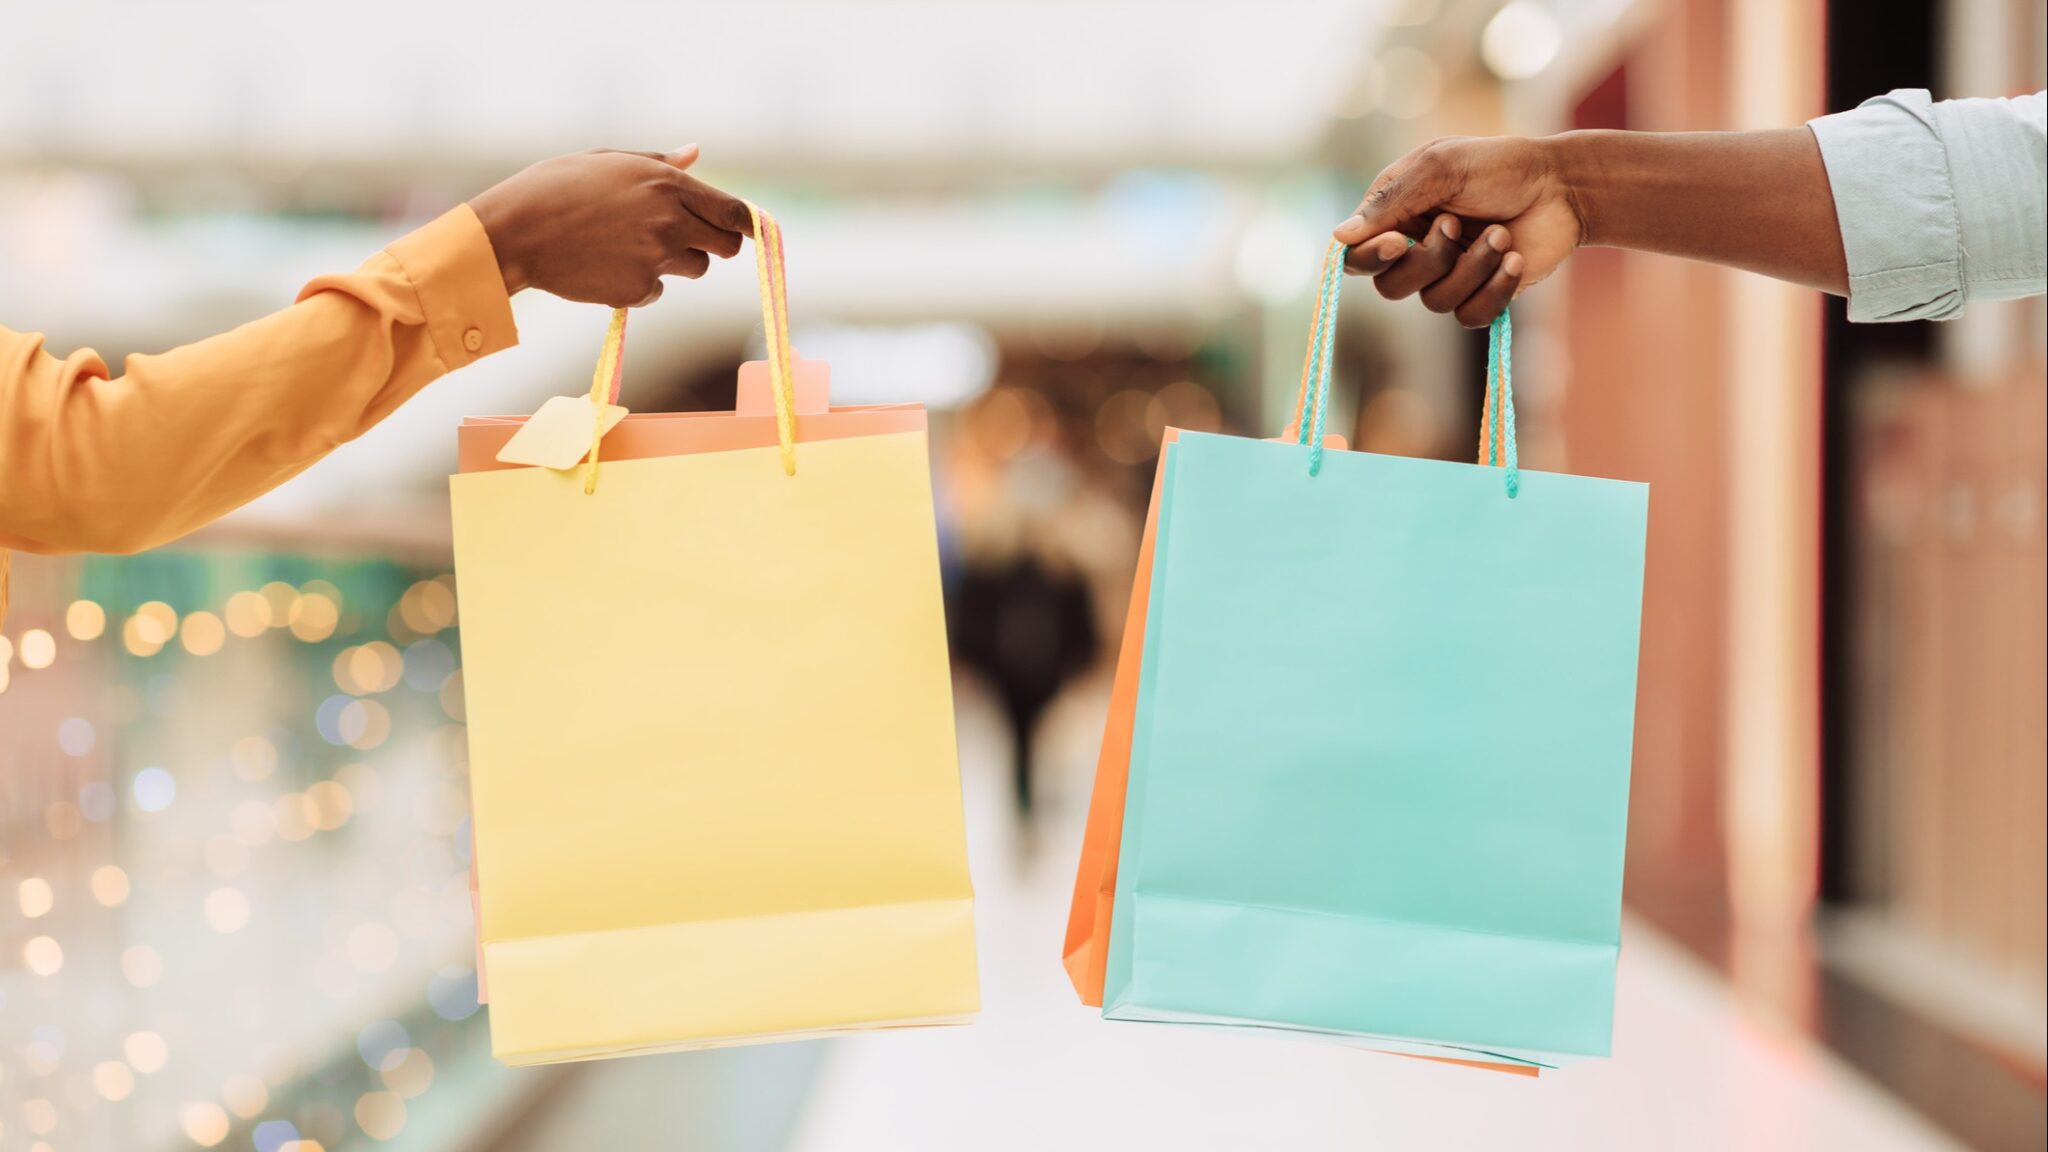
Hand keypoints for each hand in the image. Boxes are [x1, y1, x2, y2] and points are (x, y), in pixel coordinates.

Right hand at [469, 146, 751, 307]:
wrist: (515, 231)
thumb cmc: (556, 187)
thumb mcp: (608, 161)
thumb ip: (659, 162)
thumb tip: (695, 153)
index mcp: (667, 183)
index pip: (733, 211)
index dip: (747, 224)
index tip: (749, 231)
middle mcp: (671, 221)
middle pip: (726, 246)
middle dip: (715, 244)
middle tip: (688, 239)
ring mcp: (657, 258)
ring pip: (695, 269)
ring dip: (676, 262)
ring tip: (630, 245)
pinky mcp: (639, 289)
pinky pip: (658, 290)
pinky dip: (642, 284)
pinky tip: (607, 265)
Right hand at [1332, 136, 1584, 326]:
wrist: (1563, 186)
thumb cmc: (1501, 166)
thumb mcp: (1440, 167)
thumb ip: (1390, 200)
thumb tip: (1339, 237)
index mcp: (1396, 216)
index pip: (1356, 256)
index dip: (1370, 258)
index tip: (1398, 243)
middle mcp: (1416, 249)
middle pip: (1390, 287)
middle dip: (1429, 261)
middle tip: (1458, 225)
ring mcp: (1449, 275)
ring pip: (1435, 302)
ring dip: (1473, 267)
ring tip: (1503, 235)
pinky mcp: (1481, 295)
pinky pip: (1470, 316)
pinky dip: (1496, 288)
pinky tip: (1516, 259)